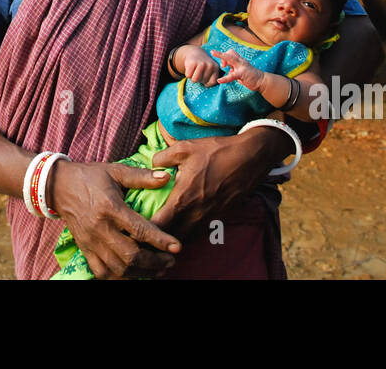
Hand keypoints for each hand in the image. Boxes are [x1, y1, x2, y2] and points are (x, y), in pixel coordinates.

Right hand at [48, 159, 180, 278]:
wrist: (58, 186)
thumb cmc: (90, 176)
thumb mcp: (115, 171)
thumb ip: (141, 176)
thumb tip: (167, 176)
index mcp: (110, 207)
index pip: (139, 229)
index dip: (160, 241)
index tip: (177, 247)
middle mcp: (100, 228)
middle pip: (130, 255)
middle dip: (154, 262)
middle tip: (170, 261)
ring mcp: (91, 242)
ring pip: (118, 268)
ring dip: (141, 273)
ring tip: (158, 270)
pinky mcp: (84, 249)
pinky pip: (102, 272)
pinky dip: (119, 278)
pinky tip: (134, 274)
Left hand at [149, 130, 288, 237]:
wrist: (250, 158)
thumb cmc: (216, 151)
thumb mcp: (183, 148)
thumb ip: (161, 158)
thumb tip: (151, 164)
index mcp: (182, 199)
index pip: (159, 225)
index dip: (145, 229)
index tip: (136, 226)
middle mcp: (195, 213)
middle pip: (171, 237)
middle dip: (158, 237)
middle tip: (146, 231)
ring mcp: (209, 217)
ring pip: (186, 236)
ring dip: (174, 235)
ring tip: (163, 229)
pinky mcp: (219, 216)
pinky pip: (199, 229)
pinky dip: (188, 230)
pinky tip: (183, 220)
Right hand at [178, 44, 221, 86]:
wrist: (195, 53)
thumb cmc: (203, 66)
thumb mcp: (211, 70)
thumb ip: (212, 78)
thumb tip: (206, 85)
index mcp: (216, 68)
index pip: (213, 82)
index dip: (207, 82)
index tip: (205, 76)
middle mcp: (210, 65)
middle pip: (203, 81)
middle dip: (199, 79)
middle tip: (199, 72)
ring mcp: (201, 63)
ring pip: (195, 80)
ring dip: (193, 77)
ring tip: (195, 71)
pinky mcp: (192, 63)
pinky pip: (188, 76)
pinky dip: (188, 74)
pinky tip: (190, 68)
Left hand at [210, 48, 264, 92]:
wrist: (262, 81)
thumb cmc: (250, 76)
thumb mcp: (240, 71)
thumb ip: (234, 70)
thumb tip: (228, 72)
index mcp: (239, 60)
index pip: (230, 53)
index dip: (224, 56)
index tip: (223, 65)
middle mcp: (240, 61)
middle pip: (229, 52)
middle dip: (220, 53)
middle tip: (212, 52)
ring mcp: (242, 66)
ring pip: (231, 59)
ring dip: (222, 59)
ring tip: (216, 63)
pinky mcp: (243, 73)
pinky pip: (232, 75)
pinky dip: (225, 78)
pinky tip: (220, 80)